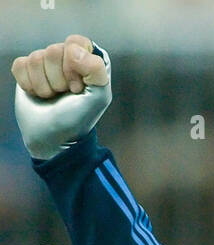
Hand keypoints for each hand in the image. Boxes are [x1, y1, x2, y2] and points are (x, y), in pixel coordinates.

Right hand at [11, 35, 110, 160]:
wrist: (54, 139)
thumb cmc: (78, 118)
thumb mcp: (99, 97)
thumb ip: (97, 70)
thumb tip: (72, 50)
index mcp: (85, 60)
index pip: (75, 42)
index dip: (74, 64)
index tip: (77, 87)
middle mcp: (65, 58)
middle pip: (53, 51)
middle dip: (58, 79)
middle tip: (64, 95)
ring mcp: (45, 64)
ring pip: (36, 58)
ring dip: (44, 85)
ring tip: (52, 97)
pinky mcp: (26, 70)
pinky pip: (21, 64)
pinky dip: (28, 84)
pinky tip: (37, 95)